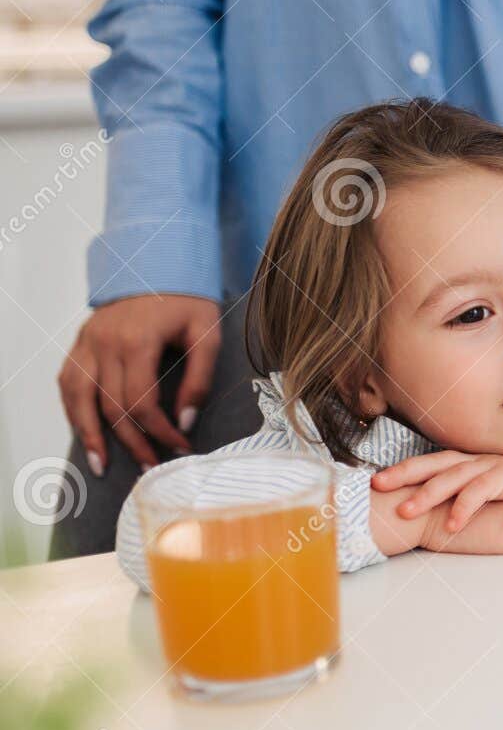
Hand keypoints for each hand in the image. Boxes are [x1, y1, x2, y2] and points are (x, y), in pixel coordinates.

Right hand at [57, 294, 220, 473]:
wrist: (157, 263)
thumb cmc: (188, 299)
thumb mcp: (207, 333)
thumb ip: (199, 378)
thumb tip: (187, 421)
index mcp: (138, 341)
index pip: (141, 402)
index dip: (160, 432)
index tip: (180, 447)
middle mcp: (104, 344)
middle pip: (111, 408)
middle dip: (133, 442)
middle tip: (151, 466)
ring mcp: (87, 343)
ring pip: (79, 399)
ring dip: (90, 436)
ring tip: (102, 466)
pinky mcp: (80, 343)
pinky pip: (68, 383)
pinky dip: (73, 411)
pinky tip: (86, 433)